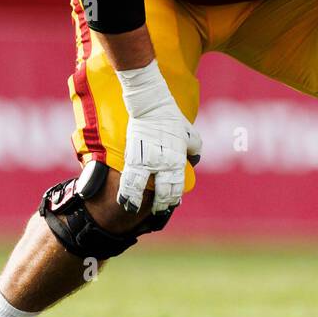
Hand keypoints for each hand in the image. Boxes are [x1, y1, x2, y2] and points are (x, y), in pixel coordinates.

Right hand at [115, 59, 201, 216]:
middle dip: (159, 204)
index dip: (173, 199)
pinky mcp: (131, 155)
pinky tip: (123, 198)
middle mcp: (162, 164)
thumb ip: (193, 148)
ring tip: (133, 208)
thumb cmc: (172, 119)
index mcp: (177, 160)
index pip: (176, 187)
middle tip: (157, 210)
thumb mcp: (190, 134)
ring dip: (136, 201)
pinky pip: (128, 178)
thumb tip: (193, 159)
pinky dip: (125, 191)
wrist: (151, 106)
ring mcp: (145, 161)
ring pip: (139, 188)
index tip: (171, 204)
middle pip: (161, 192)